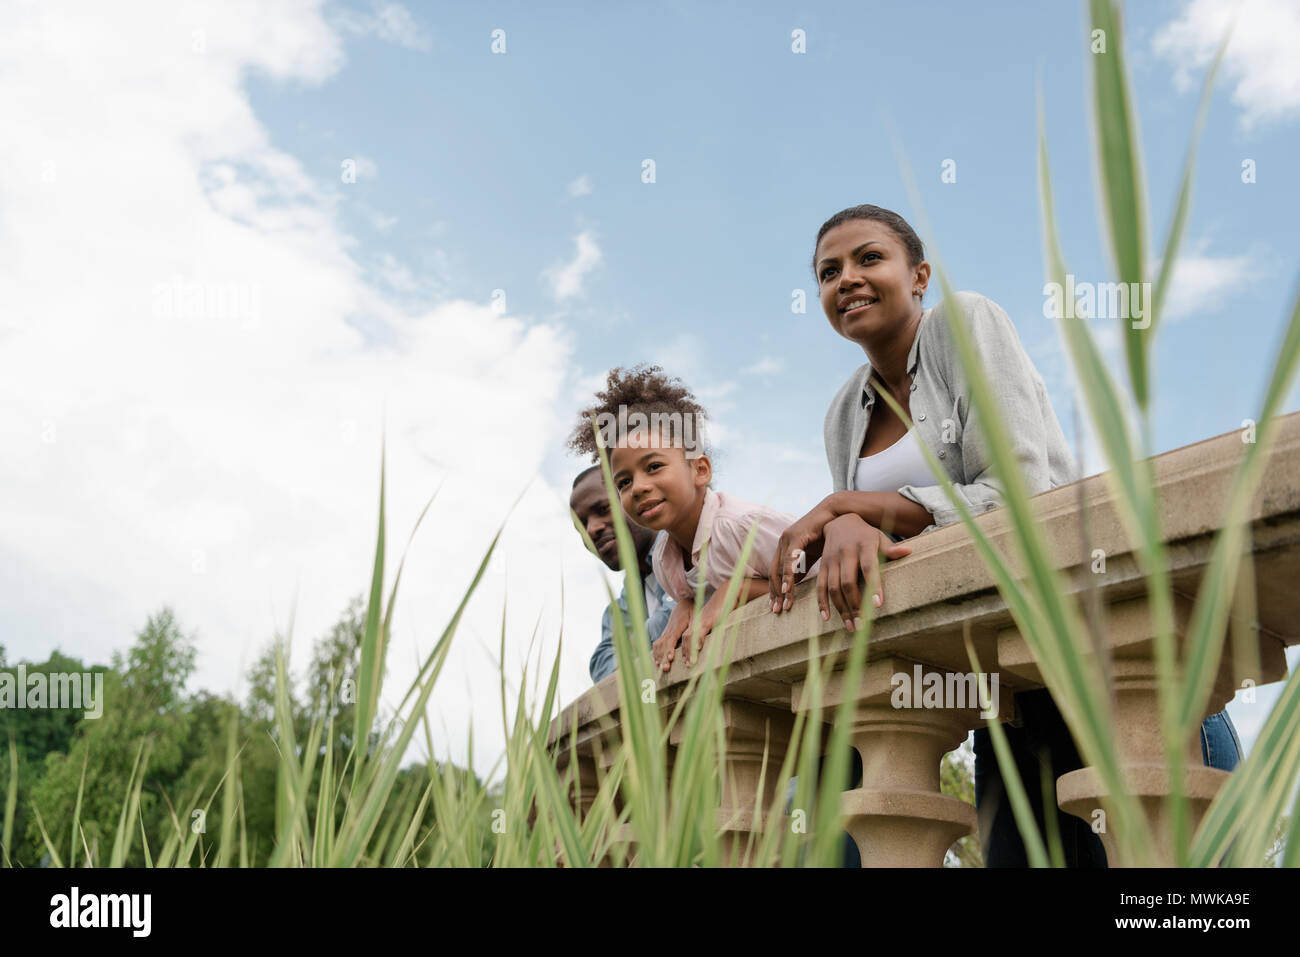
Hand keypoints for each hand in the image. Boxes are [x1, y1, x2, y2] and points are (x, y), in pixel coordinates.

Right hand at [652, 599, 693, 671]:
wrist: (684, 602)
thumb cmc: (691, 609)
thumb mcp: (695, 615)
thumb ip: (694, 626)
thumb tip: (697, 637)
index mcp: (677, 627)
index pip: (671, 640)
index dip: (670, 649)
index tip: (670, 658)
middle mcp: (669, 630)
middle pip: (663, 645)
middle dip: (663, 657)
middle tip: (665, 668)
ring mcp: (666, 631)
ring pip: (658, 645)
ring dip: (658, 656)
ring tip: (660, 667)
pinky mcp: (665, 633)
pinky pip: (658, 643)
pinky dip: (656, 652)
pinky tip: (657, 661)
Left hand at [681, 591, 724, 667]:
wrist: (724, 598)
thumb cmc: (720, 611)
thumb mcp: (713, 623)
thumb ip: (708, 632)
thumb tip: (708, 643)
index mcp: (695, 625)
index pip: (685, 639)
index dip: (684, 650)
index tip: (685, 662)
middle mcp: (695, 624)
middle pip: (685, 640)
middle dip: (684, 653)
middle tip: (686, 666)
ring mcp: (699, 622)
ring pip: (690, 638)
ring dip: (689, 651)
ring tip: (690, 663)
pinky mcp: (706, 621)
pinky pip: (700, 633)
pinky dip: (698, 641)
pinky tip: (698, 649)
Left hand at [768, 499, 836, 612]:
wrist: (836, 513)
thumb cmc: (825, 534)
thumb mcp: (812, 556)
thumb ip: (802, 568)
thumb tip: (793, 587)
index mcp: (785, 548)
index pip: (775, 574)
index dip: (775, 591)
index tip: (777, 607)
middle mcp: (782, 543)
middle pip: (773, 573)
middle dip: (775, 593)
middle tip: (777, 611)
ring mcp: (787, 538)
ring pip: (780, 568)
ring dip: (782, 588)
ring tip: (784, 604)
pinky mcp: (795, 536)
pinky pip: (789, 559)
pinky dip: (788, 574)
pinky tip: (789, 588)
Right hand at [817, 514, 911, 631]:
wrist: (840, 522)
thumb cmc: (866, 534)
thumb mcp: (879, 537)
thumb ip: (891, 548)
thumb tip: (908, 552)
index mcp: (863, 546)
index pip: (868, 567)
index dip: (873, 586)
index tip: (877, 605)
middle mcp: (845, 553)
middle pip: (847, 582)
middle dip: (854, 604)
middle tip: (862, 624)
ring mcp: (831, 560)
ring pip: (833, 587)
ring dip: (841, 609)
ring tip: (850, 626)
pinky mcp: (822, 566)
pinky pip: (820, 586)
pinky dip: (822, 603)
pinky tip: (826, 617)